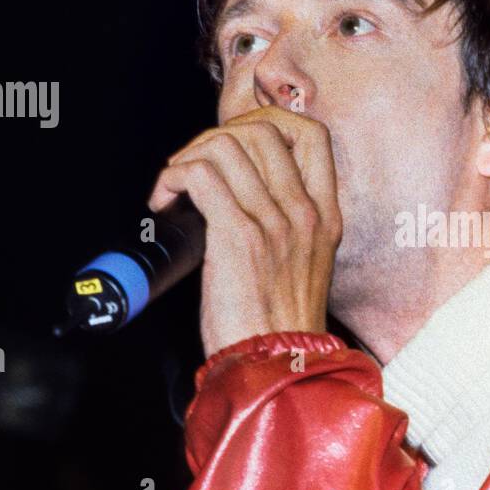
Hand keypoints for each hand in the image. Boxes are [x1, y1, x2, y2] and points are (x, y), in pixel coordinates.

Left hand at [146, 105, 341, 357]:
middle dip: (217, 136)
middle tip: (194, 166)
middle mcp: (304, 211)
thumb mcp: (302, 267)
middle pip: (262, 129)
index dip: (267, 122)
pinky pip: (201, 174)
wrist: (277, 368)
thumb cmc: (279, 327)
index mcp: (324, 216)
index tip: (236, 142)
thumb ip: (286, 225)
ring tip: (176, 186)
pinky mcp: (238, 236)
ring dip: (189, 156)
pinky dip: (174, 177)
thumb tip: (240, 193)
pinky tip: (165, 201)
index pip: (310, 134)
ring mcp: (274, 221)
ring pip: (227, 144)